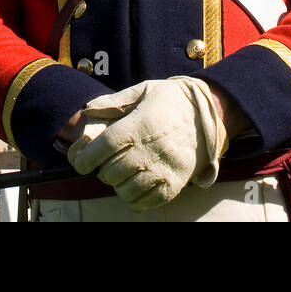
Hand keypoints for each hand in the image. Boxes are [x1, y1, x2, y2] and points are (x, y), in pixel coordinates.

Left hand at [65, 76, 226, 211]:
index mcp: (139, 126)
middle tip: (105, 164)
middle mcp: (150, 149)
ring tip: (121, 175)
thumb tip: (87, 111)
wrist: (210, 113)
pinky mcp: (175, 183)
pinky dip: (135, 199)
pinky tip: (134, 187)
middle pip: (112, 172)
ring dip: (118, 185)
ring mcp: (164, 169)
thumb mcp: (143, 90)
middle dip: (102, 171)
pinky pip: (147, 201)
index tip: (81, 162)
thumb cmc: (171, 100)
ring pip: (127, 190)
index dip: (86, 158)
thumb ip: (113, 101)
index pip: (103, 148)